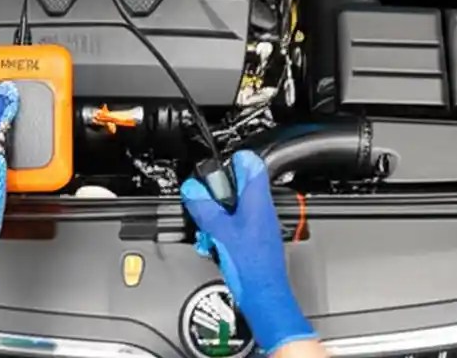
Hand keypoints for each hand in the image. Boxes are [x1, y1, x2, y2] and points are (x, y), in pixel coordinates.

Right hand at [181, 151, 315, 353]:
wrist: (264, 296)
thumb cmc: (252, 267)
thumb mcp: (220, 232)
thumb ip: (205, 208)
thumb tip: (192, 189)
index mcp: (257, 198)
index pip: (250, 161)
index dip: (231, 160)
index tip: (213, 170)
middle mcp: (262, 207)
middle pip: (238, 184)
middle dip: (217, 193)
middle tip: (204, 202)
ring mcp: (260, 223)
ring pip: (235, 206)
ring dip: (218, 213)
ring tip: (208, 227)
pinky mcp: (255, 238)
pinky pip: (236, 224)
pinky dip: (223, 229)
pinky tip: (214, 242)